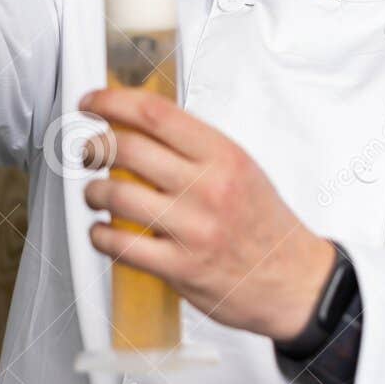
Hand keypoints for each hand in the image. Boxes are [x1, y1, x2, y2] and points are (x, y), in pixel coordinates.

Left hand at [78, 86, 337, 342]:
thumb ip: (195, 147)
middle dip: (95, 147)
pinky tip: (103, 232)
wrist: (295, 281)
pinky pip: (121, 244)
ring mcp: (193, 229)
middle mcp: (208, 188)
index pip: (154, 114)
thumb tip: (140, 127)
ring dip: (93, 192)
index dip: (112, 102)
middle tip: (90, 152)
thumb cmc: (265, 225)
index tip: (92, 103)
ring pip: (116, 195)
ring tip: (96, 194)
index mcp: (224, 155)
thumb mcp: (241, 168)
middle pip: (127, 149)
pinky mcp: (180, 267)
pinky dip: (100, 235)